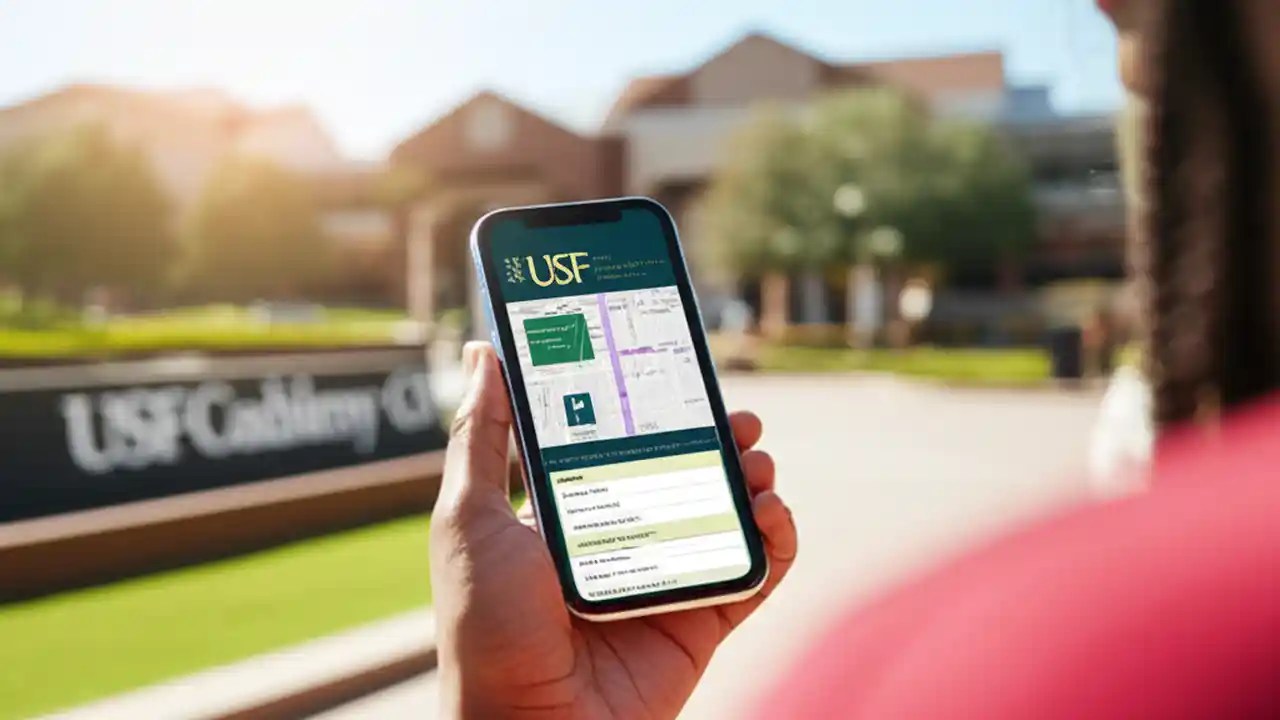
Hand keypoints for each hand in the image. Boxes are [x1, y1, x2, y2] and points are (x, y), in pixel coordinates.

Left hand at [430, 342, 797, 719]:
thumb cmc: (485, 625)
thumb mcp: (469, 518)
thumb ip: (481, 437)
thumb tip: (482, 352)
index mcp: (572, 510)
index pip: (622, 443)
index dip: (655, 408)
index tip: (676, 371)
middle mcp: (624, 538)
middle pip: (686, 471)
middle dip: (717, 436)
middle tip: (734, 415)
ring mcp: (666, 578)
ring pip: (728, 513)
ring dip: (752, 477)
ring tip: (754, 460)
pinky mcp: (701, 619)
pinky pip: (755, 572)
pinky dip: (778, 538)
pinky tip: (772, 511)